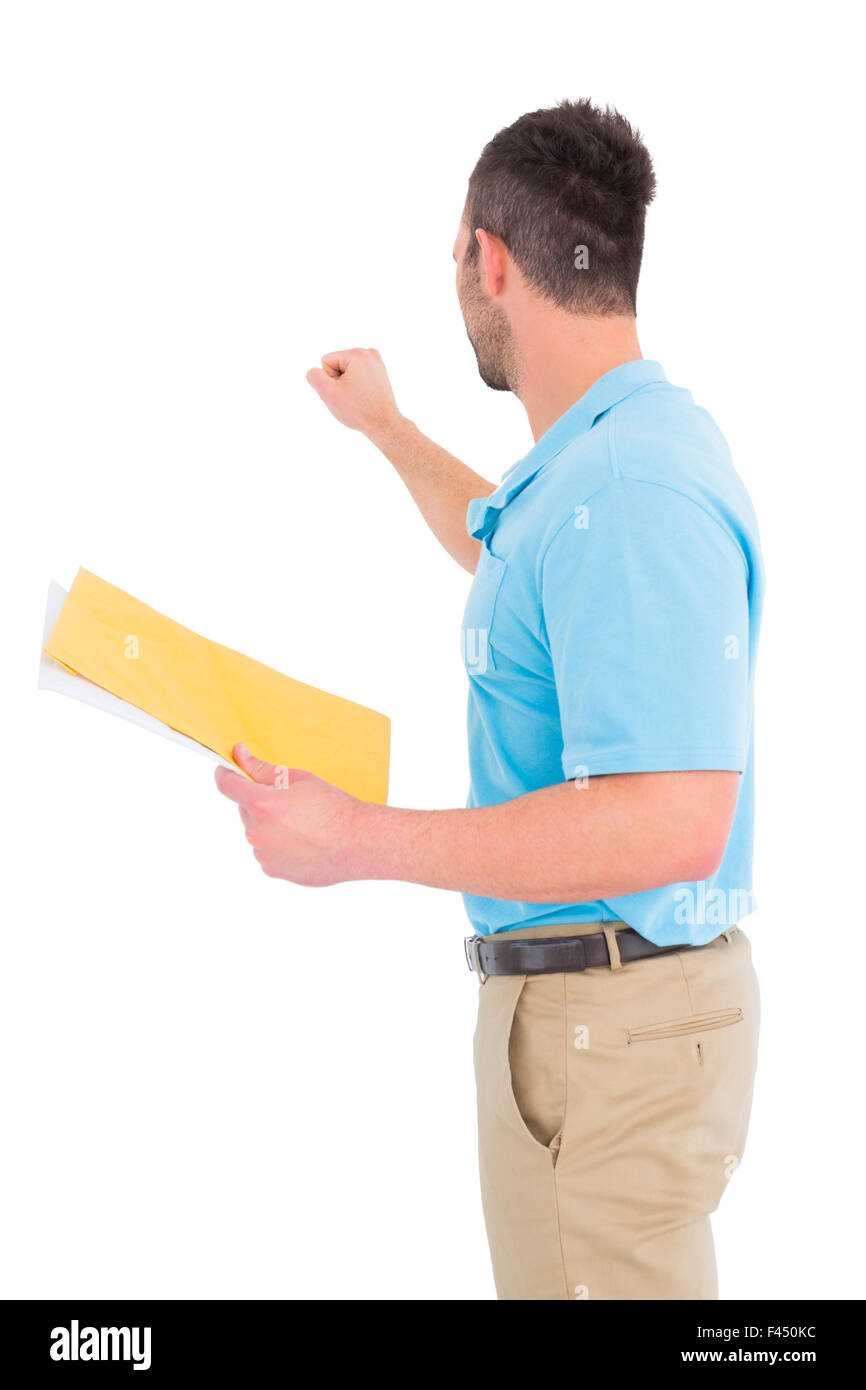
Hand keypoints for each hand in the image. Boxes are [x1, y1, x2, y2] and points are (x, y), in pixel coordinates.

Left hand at [214, 744, 370, 886]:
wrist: (358, 843)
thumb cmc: (334, 807)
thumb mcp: (300, 779)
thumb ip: (264, 770)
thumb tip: (240, 756)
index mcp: (263, 804)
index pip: (227, 785)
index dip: (226, 774)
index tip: (229, 770)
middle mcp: (257, 831)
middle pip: (245, 809)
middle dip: (259, 803)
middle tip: (289, 802)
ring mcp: (263, 854)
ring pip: (257, 832)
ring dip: (269, 826)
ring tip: (302, 825)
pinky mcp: (272, 871)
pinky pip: (267, 852)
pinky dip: (278, 846)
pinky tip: (303, 842)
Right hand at [306, 347, 402, 441]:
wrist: (384, 424)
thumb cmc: (358, 411)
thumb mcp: (329, 394)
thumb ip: (314, 377)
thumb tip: (313, 372)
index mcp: (357, 354)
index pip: (326, 361)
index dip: (329, 380)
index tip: (343, 392)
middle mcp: (369, 353)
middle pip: (336, 364)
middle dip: (339, 381)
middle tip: (352, 397)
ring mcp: (376, 362)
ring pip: (346, 371)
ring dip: (347, 384)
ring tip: (359, 397)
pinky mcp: (379, 372)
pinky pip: (357, 375)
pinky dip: (357, 385)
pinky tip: (364, 395)